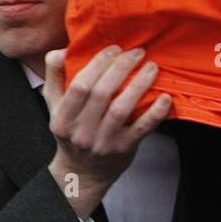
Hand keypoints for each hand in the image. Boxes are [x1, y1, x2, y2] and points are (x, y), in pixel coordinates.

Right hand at [45, 45, 171, 217]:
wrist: (83, 172)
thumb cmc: (72, 131)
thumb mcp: (55, 106)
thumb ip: (55, 77)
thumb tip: (61, 50)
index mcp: (62, 118)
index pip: (80, 85)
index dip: (98, 64)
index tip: (114, 49)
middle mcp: (80, 131)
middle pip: (101, 94)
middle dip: (121, 69)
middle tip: (137, 53)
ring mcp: (103, 142)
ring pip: (121, 109)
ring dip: (139, 85)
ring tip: (152, 67)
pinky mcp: (123, 149)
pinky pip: (141, 128)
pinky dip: (155, 112)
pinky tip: (165, 98)